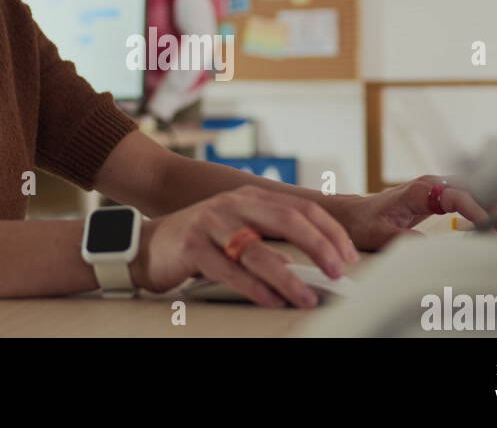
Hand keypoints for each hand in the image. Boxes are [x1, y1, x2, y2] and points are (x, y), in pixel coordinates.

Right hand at [129, 185, 359, 308]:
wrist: (147, 244)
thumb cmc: (201, 241)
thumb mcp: (240, 228)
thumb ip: (273, 237)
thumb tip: (318, 259)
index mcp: (251, 196)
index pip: (301, 208)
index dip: (329, 231)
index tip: (350, 256)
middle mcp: (233, 204)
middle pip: (287, 220)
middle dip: (318, 247)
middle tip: (339, 271)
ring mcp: (210, 223)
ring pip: (257, 249)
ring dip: (288, 277)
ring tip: (306, 297)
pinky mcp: (191, 247)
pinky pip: (228, 269)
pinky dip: (253, 287)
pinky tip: (271, 300)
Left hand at [327, 175, 496, 250]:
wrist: (352, 214)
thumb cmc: (362, 222)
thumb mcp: (377, 235)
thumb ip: (400, 239)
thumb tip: (426, 246)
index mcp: (418, 191)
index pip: (456, 196)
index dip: (476, 210)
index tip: (489, 226)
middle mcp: (429, 184)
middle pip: (470, 187)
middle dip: (491, 204)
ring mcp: (434, 188)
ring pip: (471, 189)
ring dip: (488, 204)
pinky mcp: (436, 195)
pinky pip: (464, 196)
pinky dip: (479, 206)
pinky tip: (488, 222)